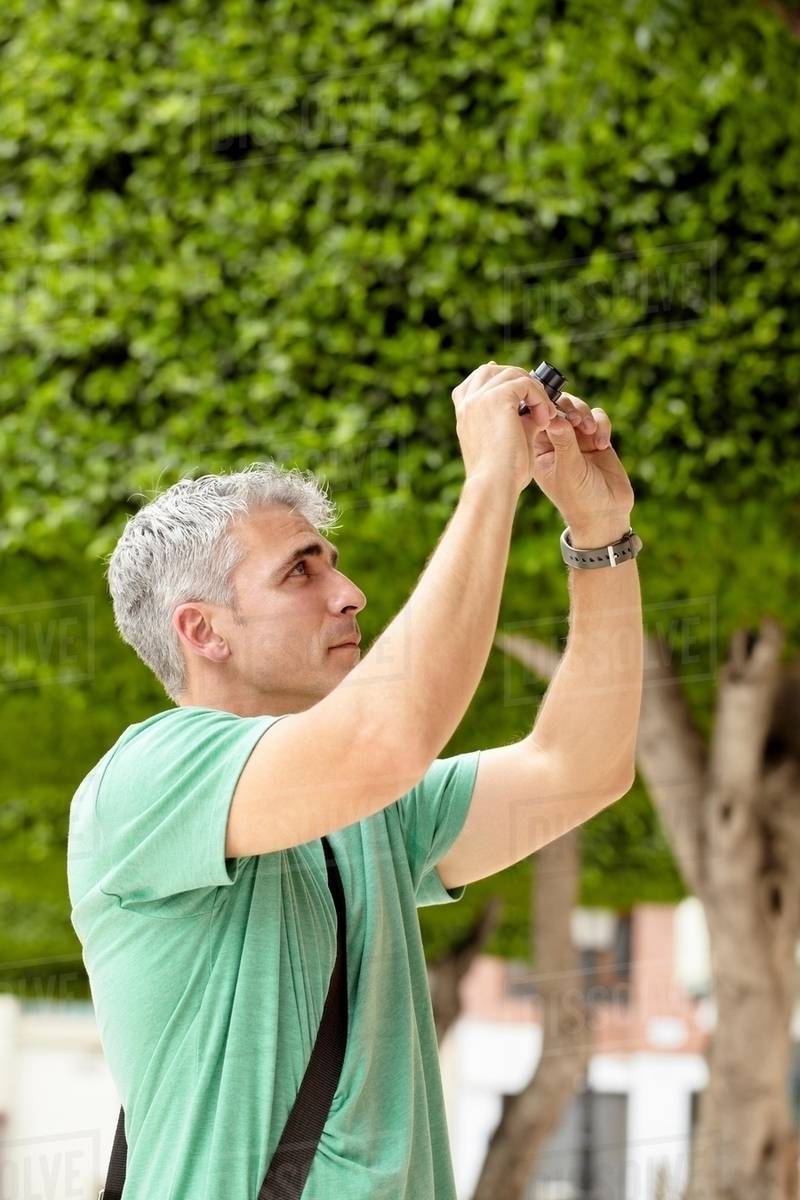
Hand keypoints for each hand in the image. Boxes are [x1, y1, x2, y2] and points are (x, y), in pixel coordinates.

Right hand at [452, 361, 560, 495]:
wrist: (494, 485)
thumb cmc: (503, 474)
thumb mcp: (510, 440)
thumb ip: (519, 420)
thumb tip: (536, 409)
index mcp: (465, 414)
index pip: (474, 382)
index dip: (495, 377)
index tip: (517, 384)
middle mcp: (468, 403)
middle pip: (491, 370)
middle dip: (518, 380)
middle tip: (539, 402)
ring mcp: (479, 398)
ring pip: (511, 374)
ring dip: (534, 391)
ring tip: (545, 417)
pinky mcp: (497, 397)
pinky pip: (525, 383)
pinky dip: (540, 399)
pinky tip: (544, 421)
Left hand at [530, 390, 634, 540]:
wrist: (605, 514)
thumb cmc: (579, 498)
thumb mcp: (568, 470)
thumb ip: (563, 442)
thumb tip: (555, 417)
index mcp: (539, 448)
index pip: (536, 417)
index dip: (543, 407)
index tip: (551, 410)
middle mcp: (556, 440)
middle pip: (558, 406)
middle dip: (568, 407)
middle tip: (575, 419)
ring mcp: (577, 438)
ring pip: (579, 408)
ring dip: (585, 414)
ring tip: (589, 431)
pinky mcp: (597, 439)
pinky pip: (598, 418)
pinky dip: (601, 425)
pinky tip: (602, 444)